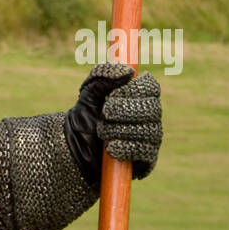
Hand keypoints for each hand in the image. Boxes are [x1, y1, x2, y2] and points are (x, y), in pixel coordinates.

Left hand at [63, 62, 162, 188]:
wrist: (76, 145)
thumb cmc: (87, 114)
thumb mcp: (89, 91)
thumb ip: (104, 75)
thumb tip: (128, 71)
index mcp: (140, 95)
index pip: (151, 87)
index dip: (134, 90)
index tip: (112, 94)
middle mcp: (150, 115)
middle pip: (152, 108)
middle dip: (124, 110)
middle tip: (104, 113)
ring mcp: (151, 137)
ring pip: (148, 130)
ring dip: (120, 130)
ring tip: (102, 131)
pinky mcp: (148, 158)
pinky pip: (145, 151)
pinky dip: (125, 148)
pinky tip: (111, 148)